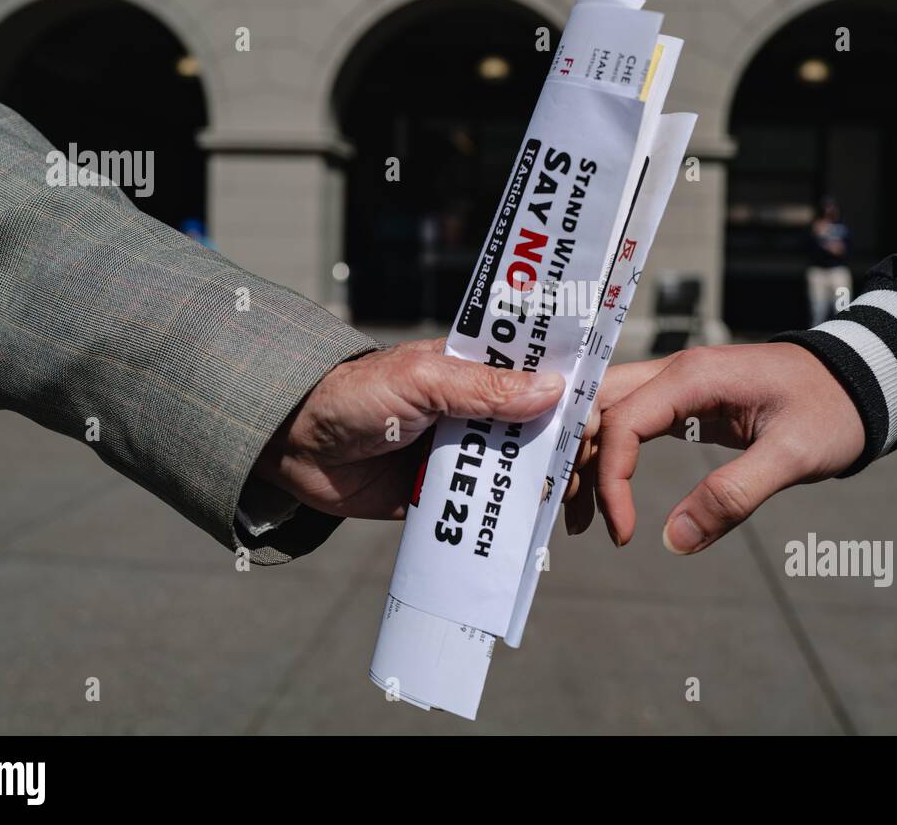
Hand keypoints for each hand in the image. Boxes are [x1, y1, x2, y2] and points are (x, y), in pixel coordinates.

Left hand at [253, 338, 564, 520]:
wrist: (292, 447)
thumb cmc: (354, 396)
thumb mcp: (423, 382)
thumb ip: (483, 389)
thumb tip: (552, 389)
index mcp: (471, 369)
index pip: (532, 371)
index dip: (567, 384)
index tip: (603, 403)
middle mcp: (472, 409)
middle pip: (532, 425)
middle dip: (561, 442)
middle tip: (594, 462)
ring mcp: (458, 452)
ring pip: (512, 467)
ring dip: (537, 481)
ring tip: (573, 500)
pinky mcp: (441, 492)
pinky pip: (480, 505)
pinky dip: (502, 516)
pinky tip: (531, 528)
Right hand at [585, 343, 864, 553]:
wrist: (860, 380)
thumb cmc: (832, 409)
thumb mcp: (793, 456)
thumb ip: (734, 495)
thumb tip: (675, 540)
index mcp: (694, 376)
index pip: (622, 422)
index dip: (611, 478)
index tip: (622, 532)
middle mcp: (673, 371)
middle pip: (596, 408)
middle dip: (577, 461)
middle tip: (570, 517)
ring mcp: (675, 384)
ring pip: (606, 415)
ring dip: (586, 460)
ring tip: (578, 518)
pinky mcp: (683, 402)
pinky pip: (628, 423)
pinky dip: (609, 456)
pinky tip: (603, 494)